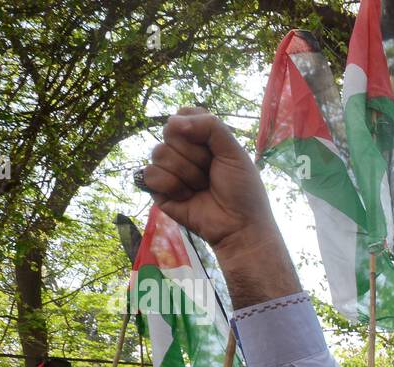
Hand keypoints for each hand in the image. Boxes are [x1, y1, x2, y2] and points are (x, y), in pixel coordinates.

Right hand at [143, 108, 275, 255]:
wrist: (239, 225)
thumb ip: (210, 126)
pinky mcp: (159, 189)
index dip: (196, 128)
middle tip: (211, 173)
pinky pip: (150, 174)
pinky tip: (188, 197)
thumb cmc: (242, 190)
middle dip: (196, 155)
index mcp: (201, 137)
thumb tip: (174, 121)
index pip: (183, 113)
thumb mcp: (234, 151)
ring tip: (202, 187)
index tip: (214, 147)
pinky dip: (173, 186)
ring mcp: (169, 169)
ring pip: (160, 153)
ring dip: (188, 173)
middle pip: (170, 132)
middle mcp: (182, 150)